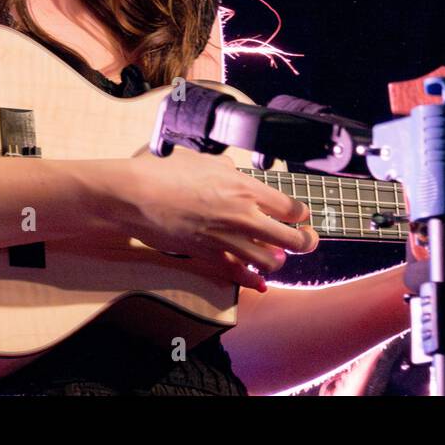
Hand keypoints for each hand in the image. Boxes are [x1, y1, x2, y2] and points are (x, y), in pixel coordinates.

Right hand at [124, 148, 319, 291]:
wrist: (136, 195)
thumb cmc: (165, 171)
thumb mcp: (204, 159)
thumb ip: (227, 169)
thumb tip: (235, 172)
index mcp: (246, 189)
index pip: (291, 208)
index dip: (301, 214)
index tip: (301, 215)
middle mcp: (242, 216)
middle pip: (291, 239)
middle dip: (305, 242)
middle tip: (308, 240)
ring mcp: (226, 239)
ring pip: (268, 262)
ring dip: (278, 261)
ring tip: (279, 256)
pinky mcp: (207, 256)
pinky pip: (237, 274)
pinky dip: (251, 282)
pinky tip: (261, 284)